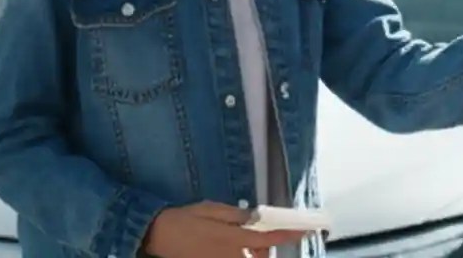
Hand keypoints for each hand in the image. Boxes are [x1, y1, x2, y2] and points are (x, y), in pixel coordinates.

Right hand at [143, 201, 307, 257]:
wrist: (158, 234)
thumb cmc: (187, 218)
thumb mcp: (214, 209)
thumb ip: (238, 216)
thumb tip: (257, 218)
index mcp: (232, 237)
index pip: (268, 238)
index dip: (289, 236)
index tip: (305, 232)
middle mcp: (230, 256)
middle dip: (267, 254)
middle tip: (263, 243)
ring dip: (254, 257)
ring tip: (250, 248)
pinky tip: (235, 252)